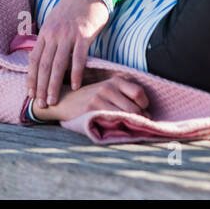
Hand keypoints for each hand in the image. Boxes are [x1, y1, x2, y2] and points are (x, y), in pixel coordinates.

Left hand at [27, 0, 109, 105]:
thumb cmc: (72, 9)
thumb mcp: (54, 21)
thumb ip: (48, 39)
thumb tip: (40, 57)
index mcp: (45, 32)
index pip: (34, 59)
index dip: (31, 78)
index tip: (30, 93)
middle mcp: (54, 35)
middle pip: (44, 65)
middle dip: (41, 87)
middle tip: (41, 104)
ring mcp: (68, 35)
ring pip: (59, 65)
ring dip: (55, 85)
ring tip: (53, 100)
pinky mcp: (84, 35)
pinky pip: (79, 58)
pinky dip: (76, 73)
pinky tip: (75, 86)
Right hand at [32, 74, 148, 122]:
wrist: (63, 101)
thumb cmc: (89, 98)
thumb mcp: (106, 90)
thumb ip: (124, 95)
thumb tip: (146, 112)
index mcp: (114, 80)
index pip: (139, 93)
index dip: (144, 106)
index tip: (141, 113)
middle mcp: (108, 86)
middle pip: (135, 107)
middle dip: (139, 119)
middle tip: (135, 125)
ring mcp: (99, 97)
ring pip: (125, 115)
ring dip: (129, 125)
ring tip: (125, 127)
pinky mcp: (91, 109)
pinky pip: (112, 121)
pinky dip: (117, 127)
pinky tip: (113, 128)